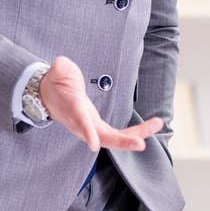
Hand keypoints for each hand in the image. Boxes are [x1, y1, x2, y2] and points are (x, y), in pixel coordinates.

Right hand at [38, 56, 162, 150]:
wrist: (51, 98)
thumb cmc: (57, 83)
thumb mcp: (57, 72)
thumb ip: (59, 69)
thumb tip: (60, 65)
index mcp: (73, 109)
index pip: (80, 121)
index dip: (87, 132)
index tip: (93, 145)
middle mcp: (83, 124)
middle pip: (103, 137)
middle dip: (122, 142)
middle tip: (141, 144)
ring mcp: (93, 128)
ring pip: (115, 138)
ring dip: (136, 136)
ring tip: (157, 124)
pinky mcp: (100, 128)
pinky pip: (120, 134)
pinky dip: (135, 132)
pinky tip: (152, 125)